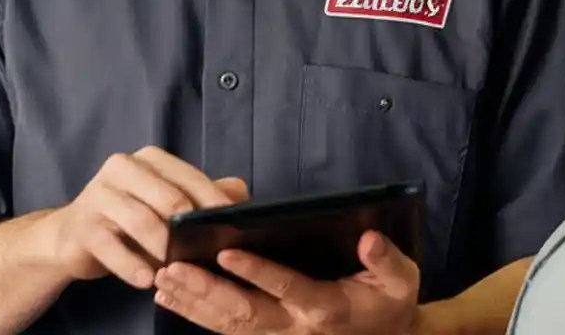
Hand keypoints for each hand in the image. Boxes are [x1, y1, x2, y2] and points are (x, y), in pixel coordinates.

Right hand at [41, 146, 248, 288]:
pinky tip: (146, 280)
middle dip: (189, 227)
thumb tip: (242, 194)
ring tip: (176, 268)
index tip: (233, 225)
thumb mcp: (168, 203)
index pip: (190, 177)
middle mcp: (123, 167)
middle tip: (206, 252)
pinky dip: (131, 265)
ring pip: (140, 221)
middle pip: (168, 197)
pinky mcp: (81, 225)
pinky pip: (110, 247)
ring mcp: (98, 194)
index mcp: (150, 159)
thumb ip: (204, 195)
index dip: (214, 202)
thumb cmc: (130, 217)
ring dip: (163, 248)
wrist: (72, 235)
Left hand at [154, 230, 420, 334]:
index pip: (288, 288)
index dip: (257, 272)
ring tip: (162, 280)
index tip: (227, 251)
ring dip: (193, 303)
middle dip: (206, 291)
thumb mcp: (402, 279)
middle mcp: (295, 327)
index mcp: (327, 308)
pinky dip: (197, 314)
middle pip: (244, 312)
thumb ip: (386, 260)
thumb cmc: (391, 302)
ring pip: (229, 324)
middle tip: (173, 269)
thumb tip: (368, 239)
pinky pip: (227, 329)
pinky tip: (172, 297)